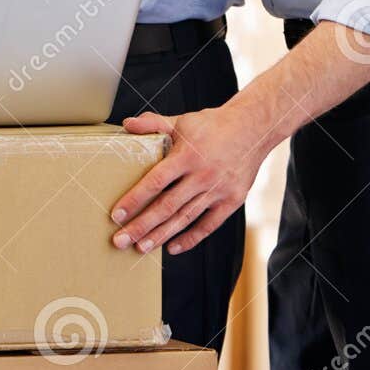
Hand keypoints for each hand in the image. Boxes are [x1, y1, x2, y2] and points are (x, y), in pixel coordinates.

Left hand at [108, 101, 272, 255]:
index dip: (134, 199)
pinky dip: (191, 238)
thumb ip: (153, 124)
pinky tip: (172, 247)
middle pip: (167, 206)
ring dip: (161, 235)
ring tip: (141, 248)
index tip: (117, 215)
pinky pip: (209, 225)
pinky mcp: (232, 201)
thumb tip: (126, 124)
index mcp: (187, 156)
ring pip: (185, 218)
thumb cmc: (212, 126)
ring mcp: (218, 190)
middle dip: (142, 226)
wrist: (253, 129)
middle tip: (121, 241)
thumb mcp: (181, 121)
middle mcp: (202, 175)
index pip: (155, 182)